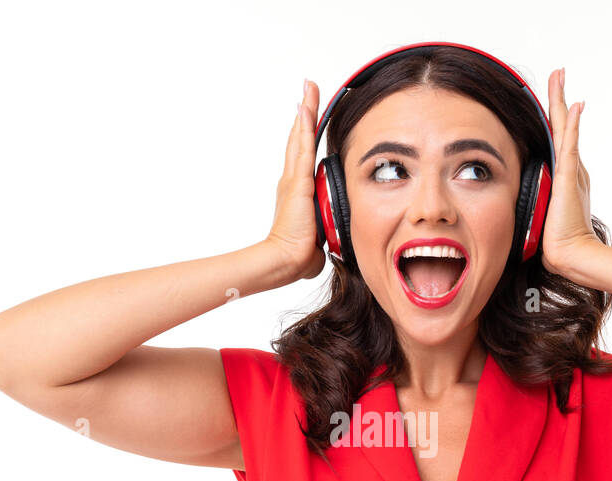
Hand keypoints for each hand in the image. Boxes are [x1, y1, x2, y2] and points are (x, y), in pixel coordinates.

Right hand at [265, 79, 326, 282]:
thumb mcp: (316, 238)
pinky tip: (305, 108)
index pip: (303, 156)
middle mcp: (292, 181)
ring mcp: (293, 179)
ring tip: (308, 88)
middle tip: (307, 89)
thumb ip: (323, 233)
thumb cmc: (297, 256)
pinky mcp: (298, 182)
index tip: (308, 115)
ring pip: (301, 138)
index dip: (305, 135)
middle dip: (304, 113)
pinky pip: (303, 149)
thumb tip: (326, 245)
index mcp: (297, 191)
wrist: (285, 260)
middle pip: (300, 139)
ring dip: (305, 112)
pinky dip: (305, 128)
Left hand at [540, 68, 600, 279]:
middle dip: (559, 100)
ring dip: (562, 102)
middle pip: (562, 126)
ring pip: (565, 128)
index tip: (554, 99)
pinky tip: (574, 105)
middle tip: (558, 75)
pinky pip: (570, 145)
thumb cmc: (555, 242)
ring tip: (560, 77)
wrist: (570, 255)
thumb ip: (537, 202)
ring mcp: (572, 172)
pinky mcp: (569, 178)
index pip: (557, 140)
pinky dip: (572, 124)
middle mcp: (571, 169)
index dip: (554, 118)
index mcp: (564, 176)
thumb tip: (527, 202)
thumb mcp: (541, 215)